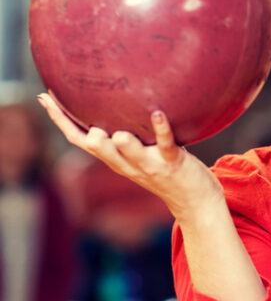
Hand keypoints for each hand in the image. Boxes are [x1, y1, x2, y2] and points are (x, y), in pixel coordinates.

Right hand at [37, 93, 223, 222]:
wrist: (196, 202)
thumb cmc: (167, 172)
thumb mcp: (138, 157)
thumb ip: (123, 138)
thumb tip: (115, 107)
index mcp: (114, 159)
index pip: (78, 139)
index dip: (59, 120)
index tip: (44, 97)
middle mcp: (126, 163)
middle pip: (95, 145)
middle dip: (87, 130)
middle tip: (94, 116)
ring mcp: (148, 163)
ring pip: (123, 147)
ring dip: (120, 137)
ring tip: (124, 123)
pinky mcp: (171, 162)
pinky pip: (164, 142)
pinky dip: (160, 128)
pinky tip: (157, 113)